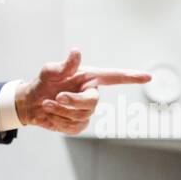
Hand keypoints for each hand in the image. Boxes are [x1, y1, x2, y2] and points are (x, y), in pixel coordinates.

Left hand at [15, 48, 150, 133]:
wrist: (31, 103)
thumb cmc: (43, 83)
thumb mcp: (50, 71)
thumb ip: (64, 65)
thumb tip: (76, 52)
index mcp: (90, 78)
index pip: (115, 77)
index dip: (132, 77)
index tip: (148, 77)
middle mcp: (92, 94)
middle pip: (93, 102)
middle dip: (72, 102)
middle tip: (54, 98)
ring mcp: (87, 112)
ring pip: (80, 116)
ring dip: (59, 110)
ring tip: (46, 104)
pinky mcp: (79, 126)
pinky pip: (73, 127)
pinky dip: (58, 122)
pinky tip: (51, 114)